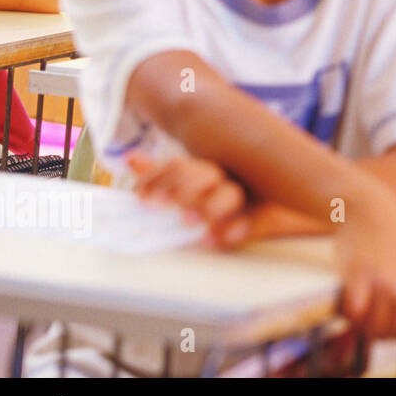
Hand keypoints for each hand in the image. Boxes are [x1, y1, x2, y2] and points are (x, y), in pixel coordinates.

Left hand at [128, 152, 253, 247]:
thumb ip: (160, 175)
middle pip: (206, 175)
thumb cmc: (218, 198)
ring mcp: (247, 196)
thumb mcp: (186, 185)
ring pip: (231, 194)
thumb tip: (130, 156)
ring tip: (187, 221)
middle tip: (162, 205)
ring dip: (209, 206)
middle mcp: (227, 179)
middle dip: (182, 189)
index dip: (157, 179)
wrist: (265, 211)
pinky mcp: (264, 215)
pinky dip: (236, 229)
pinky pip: (255, 219)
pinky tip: (214, 238)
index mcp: (204, 169)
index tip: (141, 198)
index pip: (179, 166)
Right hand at [335, 197, 395, 338]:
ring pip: (370, 328)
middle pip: (387, 333)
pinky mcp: (359, 276)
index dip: (391, 331)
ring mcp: (383, 285)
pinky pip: (354, 313)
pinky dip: (348, 313)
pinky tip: (347, 301)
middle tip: (363, 315)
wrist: (371, 211)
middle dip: (372, 329)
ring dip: (358, 324)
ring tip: (355, 308)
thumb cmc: (388, 242)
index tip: (380, 322)